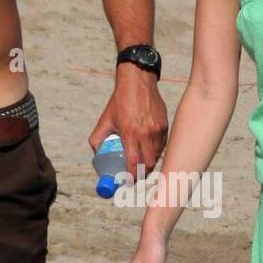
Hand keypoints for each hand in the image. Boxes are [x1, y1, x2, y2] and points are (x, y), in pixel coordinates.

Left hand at [90, 66, 167, 180]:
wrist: (138, 81)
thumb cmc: (120, 101)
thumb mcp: (105, 119)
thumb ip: (97, 138)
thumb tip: (97, 154)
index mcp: (130, 132)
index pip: (133, 162)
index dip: (131, 176)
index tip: (127, 181)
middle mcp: (146, 133)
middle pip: (148, 164)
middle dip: (142, 173)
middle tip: (135, 175)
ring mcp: (158, 130)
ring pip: (157, 155)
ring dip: (149, 163)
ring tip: (142, 164)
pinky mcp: (165, 125)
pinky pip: (162, 145)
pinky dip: (156, 151)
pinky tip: (149, 150)